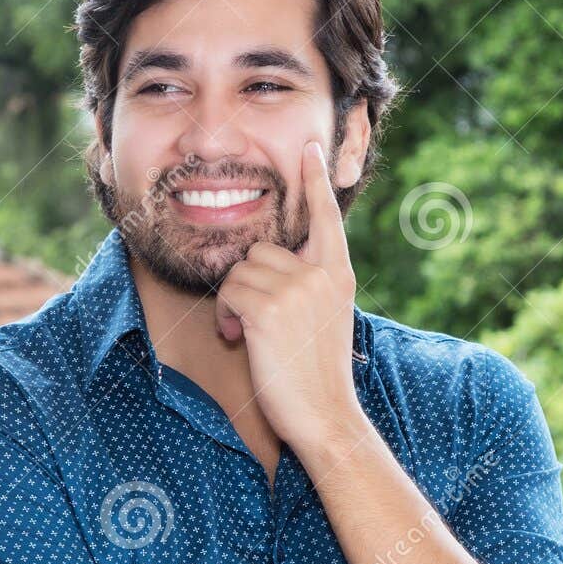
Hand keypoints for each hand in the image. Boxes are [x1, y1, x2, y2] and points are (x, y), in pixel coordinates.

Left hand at [215, 141, 363, 451]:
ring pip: (239, 270)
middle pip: (261, 248)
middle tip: (252, 321)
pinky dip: (224, 316)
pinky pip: (228, 292)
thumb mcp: (324, 317)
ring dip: (232, 301)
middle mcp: (320, 274)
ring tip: (247, 334)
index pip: (326, 216)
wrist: (326, 416)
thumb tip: (264, 264)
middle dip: (246, 281)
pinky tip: (237, 340)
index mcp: (338, 273)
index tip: (310, 148)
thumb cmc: (317, 374)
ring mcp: (296, 289)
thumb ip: (308, 284)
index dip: (315, 180)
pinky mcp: (268, 309)